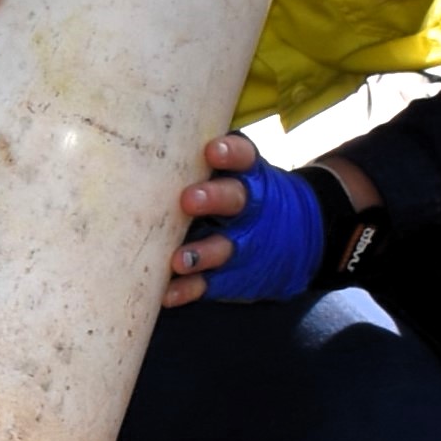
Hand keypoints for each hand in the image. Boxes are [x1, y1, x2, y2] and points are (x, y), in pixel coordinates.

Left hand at [164, 132, 342, 311]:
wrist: (299, 238)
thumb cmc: (241, 195)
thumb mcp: (239, 173)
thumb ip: (200, 163)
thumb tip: (140, 145)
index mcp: (250, 175)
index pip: (244, 157)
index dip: (230, 154)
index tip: (211, 151)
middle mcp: (249, 208)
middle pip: (234, 199)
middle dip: (213, 199)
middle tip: (188, 200)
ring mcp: (243, 244)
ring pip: (224, 246)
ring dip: (201, 254)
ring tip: (179, 260)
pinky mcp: (233, 274)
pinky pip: (210, 283)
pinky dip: (189, 289)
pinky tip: (167, 294)